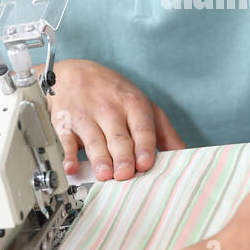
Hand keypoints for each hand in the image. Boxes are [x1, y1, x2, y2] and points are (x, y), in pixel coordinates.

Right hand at [39, 58, 184, 181]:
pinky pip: (67, 141)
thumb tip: (183, 156)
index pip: (142, 127)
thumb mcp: (142, 105)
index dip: (144, 146)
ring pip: (95, 141)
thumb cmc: (113, 94)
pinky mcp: (65, 125)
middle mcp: (110, 110)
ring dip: (100, 159)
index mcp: (133, 105)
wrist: (73, 74)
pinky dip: (68, 155)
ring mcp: (86, 117)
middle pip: (118, 137)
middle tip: (125, 174)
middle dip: (123, 156)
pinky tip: (72, 168)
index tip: (146, 163)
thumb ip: (163, 132)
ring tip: (105, 175)